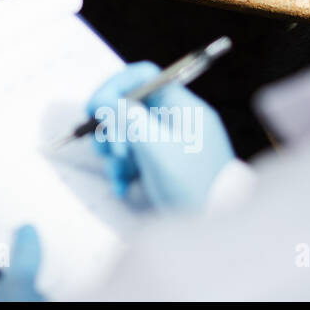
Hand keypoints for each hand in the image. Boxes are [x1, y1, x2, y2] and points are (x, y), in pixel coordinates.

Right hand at [86, 61, 234, 210]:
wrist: (215, 232)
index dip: (116, 86)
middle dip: (112, 126)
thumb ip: (128, 119)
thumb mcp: (157, 149)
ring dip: (114, 152)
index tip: (95, 106)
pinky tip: (124, 185)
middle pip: (130, 105)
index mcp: (182, 108)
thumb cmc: (193, 187)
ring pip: (126, 133)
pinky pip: (132, 157)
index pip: (144, 76)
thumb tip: (104, 100)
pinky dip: (122, 169)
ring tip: (118, 172)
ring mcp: (167, 144)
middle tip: (110, 149)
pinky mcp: (161, 166)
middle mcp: (175, 121)